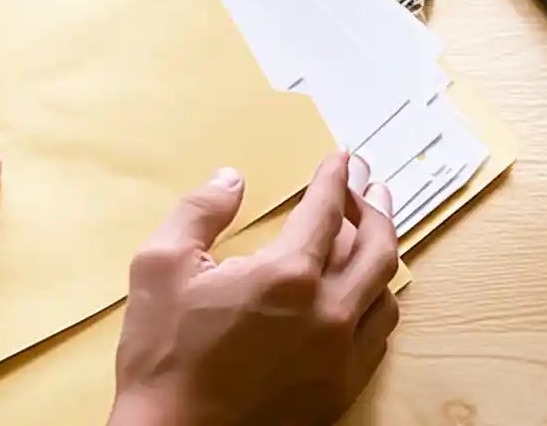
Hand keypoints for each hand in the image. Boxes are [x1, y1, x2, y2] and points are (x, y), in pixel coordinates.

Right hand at [109, 152, 399, 425]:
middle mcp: (328, 311)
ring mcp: (340, 354)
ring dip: (382, 252)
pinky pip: (379, 334)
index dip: (336, 178)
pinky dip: (377, 301)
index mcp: (287, 275)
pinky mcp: (341, 387)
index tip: (341, 160)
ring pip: (385, 289)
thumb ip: (200, 212)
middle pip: (376, 244)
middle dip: (374, 205)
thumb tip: (230, 179)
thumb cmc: (164, 357)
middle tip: (368, 183)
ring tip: (372, 230)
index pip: (327, 209)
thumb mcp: (160, 266)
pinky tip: (366, 291)